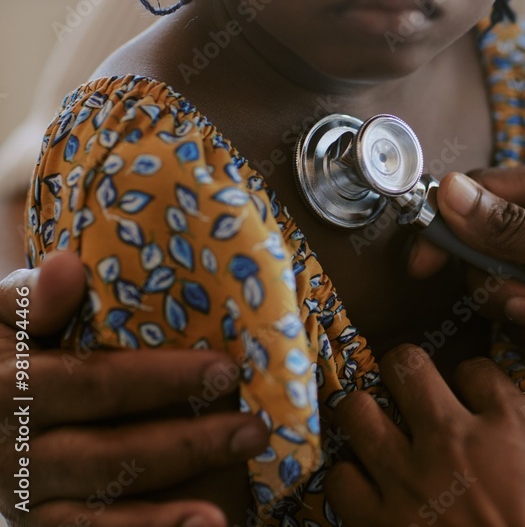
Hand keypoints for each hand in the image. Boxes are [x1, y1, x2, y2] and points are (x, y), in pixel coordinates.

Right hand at [0, 252, 267, 526]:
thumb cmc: (35, 350)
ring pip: (99, 506)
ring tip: (226, 510)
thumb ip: (37, 298)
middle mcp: (5, 446)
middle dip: (185, 441)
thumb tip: (67, 267)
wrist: (12, 418)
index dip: (153, 378)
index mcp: (3, 382)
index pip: (80, 382)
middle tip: (254, 429)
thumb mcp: (23, 321)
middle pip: (100, 452)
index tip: (228, 369)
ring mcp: (24, 495)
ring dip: (168, 510)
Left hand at [327, 344, 524, 526]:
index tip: (469, 390)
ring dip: (365, 414)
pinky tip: (364, 485)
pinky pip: (341, 480)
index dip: (469, 377)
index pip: (475, 369)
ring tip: (372, 423)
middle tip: (405, 382)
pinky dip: (350, 479)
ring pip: (358, 412)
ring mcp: (411, 478)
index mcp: (510, 425)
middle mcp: (453, 438)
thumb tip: (522, 446)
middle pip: (406, 366)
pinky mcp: (382, 522)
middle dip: (403, 369)